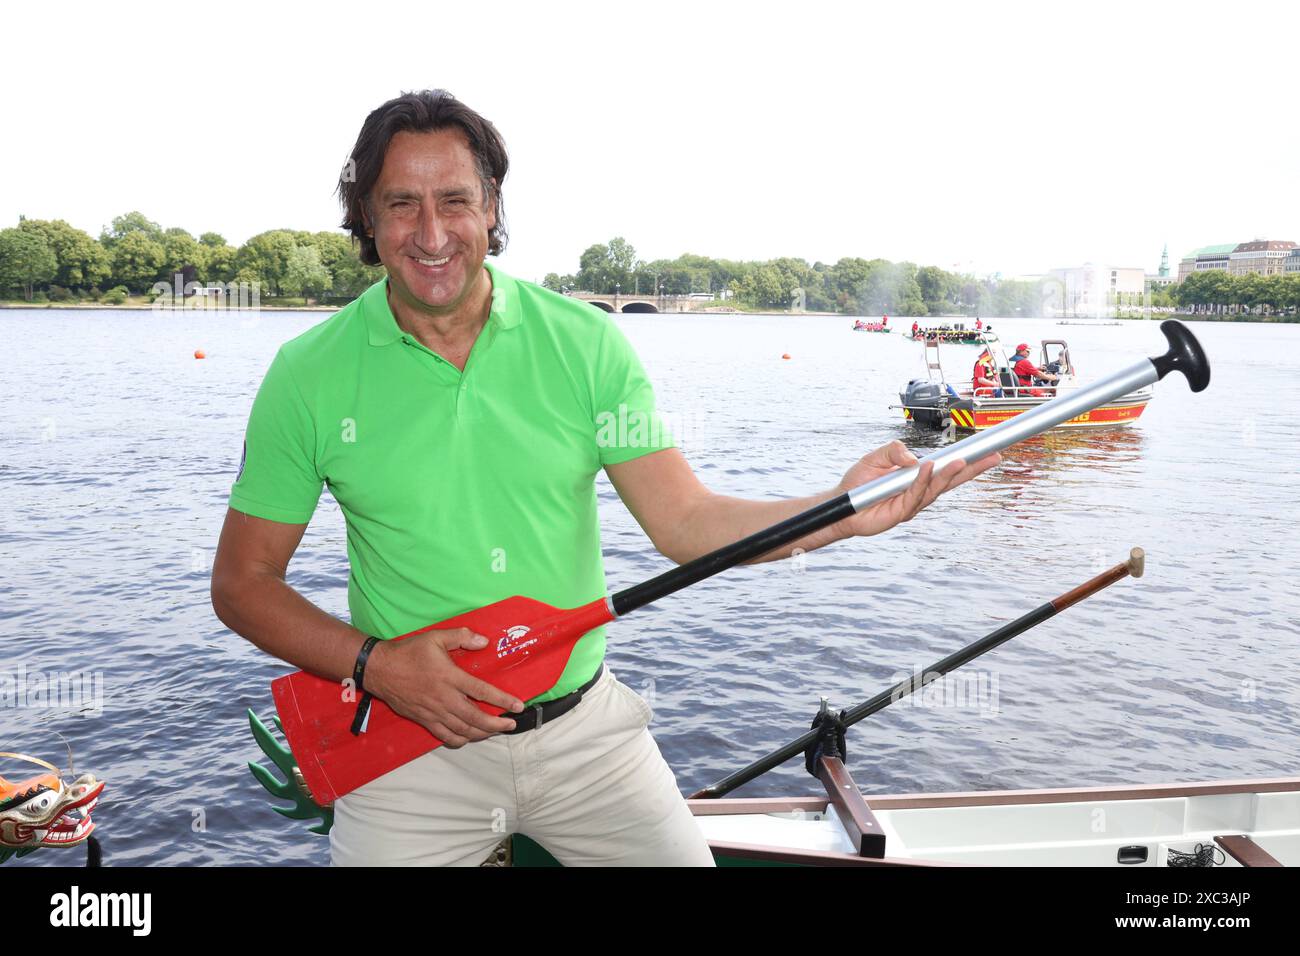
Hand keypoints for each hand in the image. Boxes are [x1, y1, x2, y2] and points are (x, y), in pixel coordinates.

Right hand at [364, 629, 524, 747]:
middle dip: (496, 724)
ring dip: (481, 733)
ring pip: (463, 730)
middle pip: (476, 717)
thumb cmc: (409, 652)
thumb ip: (461, 637)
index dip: (502, 700)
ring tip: (494, 731)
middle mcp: (444, 698)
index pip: (482, 691)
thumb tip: (484, 641)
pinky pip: (445, 736)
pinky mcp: (424, 720)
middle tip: (510, 724)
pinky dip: (460, 740)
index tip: (518, 706)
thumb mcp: (436, 637)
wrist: (381, 669)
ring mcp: (434, 712)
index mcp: (449, 677)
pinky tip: (469, 738)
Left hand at [832, 440, 999, 538]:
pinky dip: (923, 480)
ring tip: (962, 460)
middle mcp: (920, 491)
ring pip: (936, 487)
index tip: (987, 450)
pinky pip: (915, 493)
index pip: (947, 467)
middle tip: (994, 457)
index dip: (967, 460)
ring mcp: (913, 503)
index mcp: (918, 477)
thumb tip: (914, 458)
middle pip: (952, 480)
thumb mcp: (876, 457)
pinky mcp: (901, 512)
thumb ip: (894, 450)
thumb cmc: (859, 482)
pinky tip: (928, 467)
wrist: (841, 505)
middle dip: (973, 469)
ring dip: (949, 473)